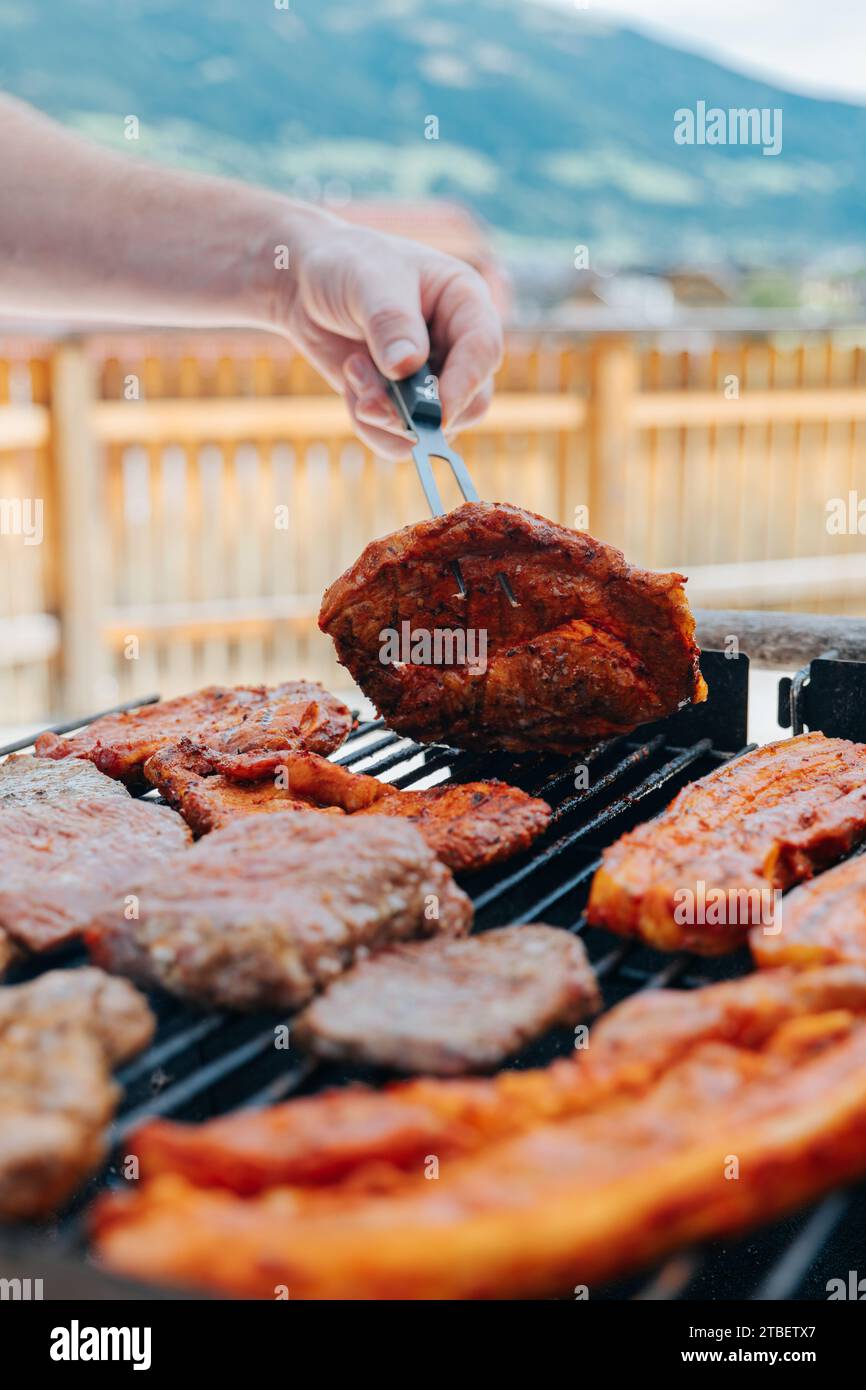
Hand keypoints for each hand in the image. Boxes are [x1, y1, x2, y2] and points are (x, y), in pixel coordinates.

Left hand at [279, 217, 503, 458]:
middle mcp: (457, 346)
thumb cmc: (345, 265)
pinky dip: (372, 425)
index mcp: (464, 303)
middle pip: (472, 402)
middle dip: (422, 414)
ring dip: (388, 418)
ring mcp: (432, 379)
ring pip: (434, 428)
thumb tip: (407, 365)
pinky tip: (352, 388)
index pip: (483, 350)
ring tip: (354, 376)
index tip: (435, 413)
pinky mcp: (404, 404)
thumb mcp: (367, 281)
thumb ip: (390, 320)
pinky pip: (400, 438)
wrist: (306, 284)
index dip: (465, 385)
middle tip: (373, 402)